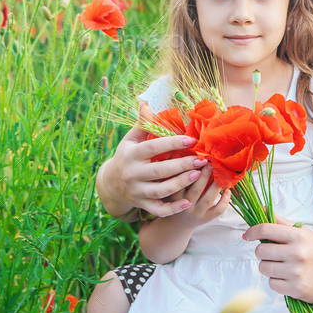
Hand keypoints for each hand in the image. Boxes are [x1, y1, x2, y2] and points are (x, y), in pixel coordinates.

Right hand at [99, 104, 211, 218]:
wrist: (111, 184)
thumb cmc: (127, 156)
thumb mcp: (130, 140)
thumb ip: (141, 124)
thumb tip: (146, 103)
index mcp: (131, 155)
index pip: (153, 148)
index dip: (172, 144)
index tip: (191, 139)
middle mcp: (132, 174)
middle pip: (159, 171)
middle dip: (181, 165)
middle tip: (200, 160)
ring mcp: (136, 191)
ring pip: (160, 191)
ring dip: (180, 184)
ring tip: (197, 175)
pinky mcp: (141, 204)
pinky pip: (158, 209)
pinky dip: (172, 209)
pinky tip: (187, 203)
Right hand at [169, 163, 231, 228]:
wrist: (178, 223)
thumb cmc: (175, 200)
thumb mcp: (170, 188)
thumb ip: (174, 175)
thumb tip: (186, 152)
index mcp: (173, 197)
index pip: (180, 183)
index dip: (188, 171)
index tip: (196, 160)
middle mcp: (185, 206)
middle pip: (196, 189)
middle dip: (205, 174)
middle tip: (210, 162)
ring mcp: (197, 213)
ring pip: (208, 198)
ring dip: (216, 184)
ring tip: (222, 172)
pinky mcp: (206, 219)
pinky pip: (218, 210)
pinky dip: (225, 200)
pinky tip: (227, 190)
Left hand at [243, 215, 312, 303]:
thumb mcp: (304, 233)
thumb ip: (282, 222)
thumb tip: (261, 209)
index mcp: (299, 236)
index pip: (266, 230)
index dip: (252, 232)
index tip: (248, 235)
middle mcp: (297, 253)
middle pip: (260, 251)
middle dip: (262, 253)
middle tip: (272, 254)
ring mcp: (296, 272)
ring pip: (264, 268)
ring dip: (268, 267)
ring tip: (281, 267)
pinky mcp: (295, 289)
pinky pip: (271, 284)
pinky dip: (276, 281)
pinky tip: (287, 278)